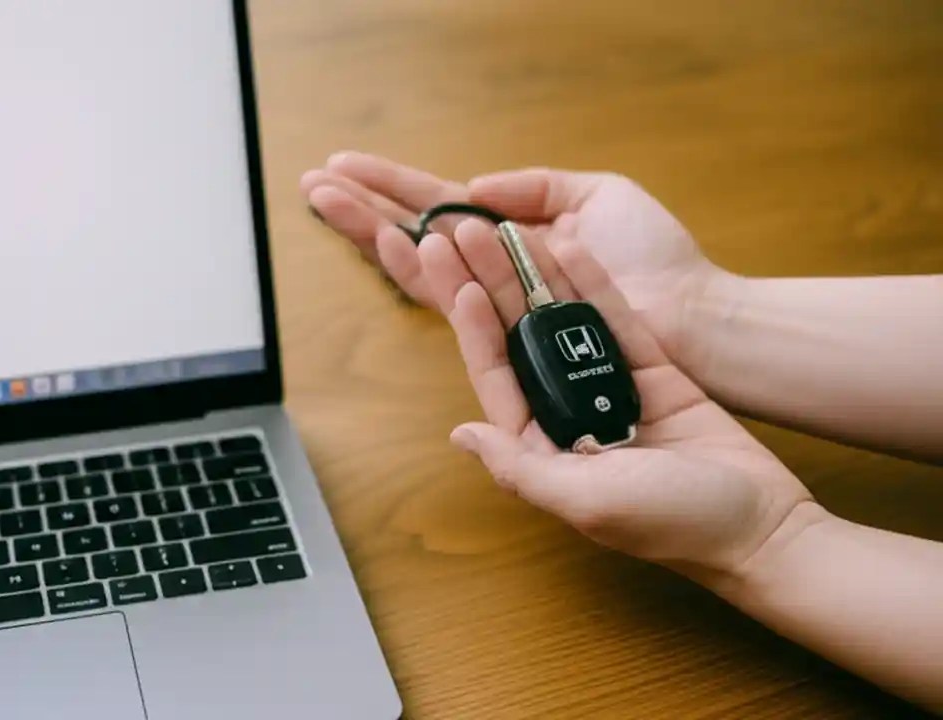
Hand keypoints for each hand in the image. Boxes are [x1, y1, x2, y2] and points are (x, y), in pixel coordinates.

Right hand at [301, 152, 725, 369]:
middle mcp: (500, 283)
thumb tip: (476, 188)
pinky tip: (397, 242)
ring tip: (337, 205)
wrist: (703, 322)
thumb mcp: (600, 198)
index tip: (347, 170)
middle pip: (418, 246)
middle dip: (364, 214)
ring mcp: (508, 320)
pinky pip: (465, 311)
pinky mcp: (522, 357)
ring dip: (383, 236)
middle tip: (313, 186)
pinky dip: (429, 275)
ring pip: (429, 278)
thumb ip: (537, 187)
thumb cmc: (661, 264)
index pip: (440, 211)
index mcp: (516, 242)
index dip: (392, 191)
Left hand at [416, 225, 810, 580]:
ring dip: (534, 274)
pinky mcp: (653, 372)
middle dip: (490, 283)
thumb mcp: (582, 499)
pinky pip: (615, 320)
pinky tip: (568, 244)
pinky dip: (592, 284)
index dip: (469, 322)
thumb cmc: (670, 524)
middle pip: (519, 337)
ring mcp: (610, 390)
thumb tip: (460, 434)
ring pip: (562, 321)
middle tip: (463, 229)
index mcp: (542, 445)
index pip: (495, 372)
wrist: (762, 527)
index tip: (451, 273)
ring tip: (506, 225)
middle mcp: (567, 414)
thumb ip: (518, 465)